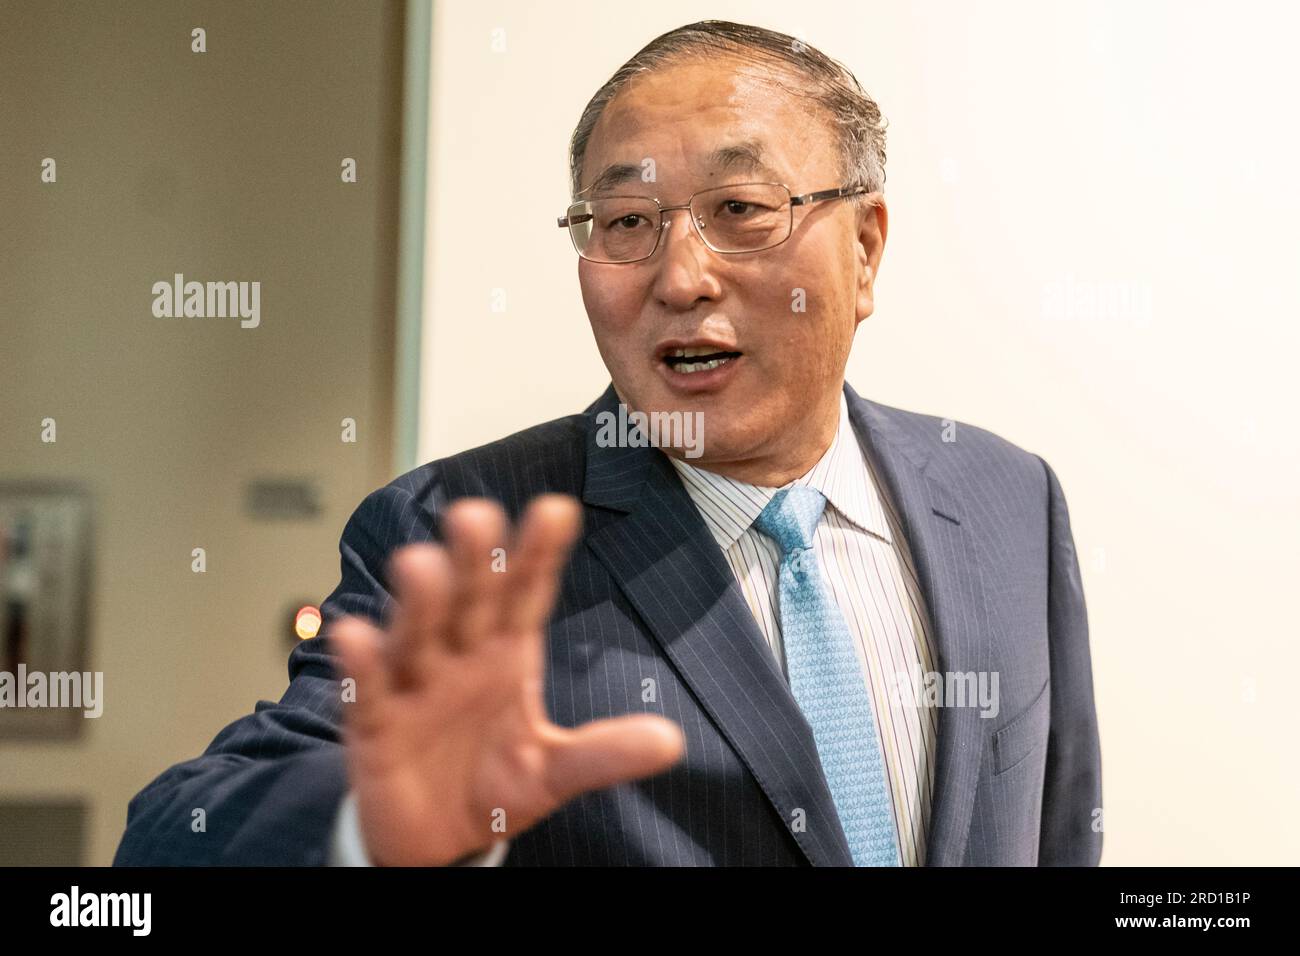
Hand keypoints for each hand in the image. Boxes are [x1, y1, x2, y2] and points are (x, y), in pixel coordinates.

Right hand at [329, 494, 684, 865]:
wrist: (438, 841)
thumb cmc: (494, 784)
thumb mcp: (555, 770)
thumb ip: (604, 753)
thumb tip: (671, 741)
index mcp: (506, 652)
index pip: (526, 593)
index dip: (537, 553)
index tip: (556, 511)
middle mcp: (460, 655)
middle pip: (469, 598)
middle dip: (473, 559)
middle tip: (476, 515)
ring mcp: (416, 684)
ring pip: (416, 631)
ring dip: (419, 600)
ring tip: (421, 565)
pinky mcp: (375, 724)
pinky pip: (368, 689)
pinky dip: (361, 664)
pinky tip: (357, 634)